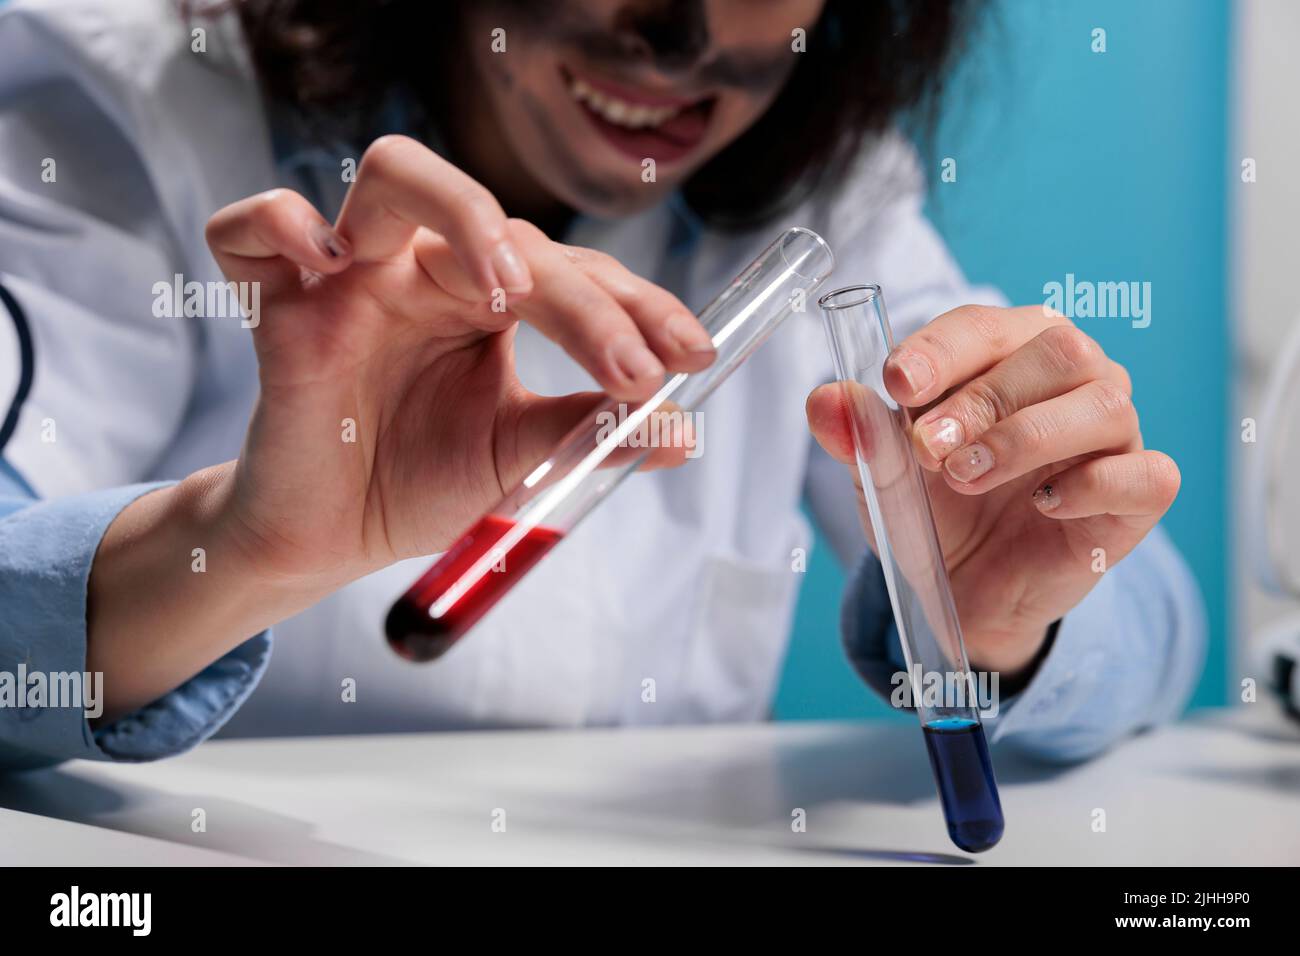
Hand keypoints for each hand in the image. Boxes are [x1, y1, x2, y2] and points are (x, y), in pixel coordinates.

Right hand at [205, 134, 712, 586]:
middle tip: (630, 366)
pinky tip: (328, 262)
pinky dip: (283, 222)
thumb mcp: (521, 459)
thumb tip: (683, 431)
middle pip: (502, 223)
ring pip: (394, 174)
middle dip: (580, 293)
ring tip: (504, 291)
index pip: (572, 270)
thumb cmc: (422, 484)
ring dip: (461, 215)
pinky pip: (255, 226)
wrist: (332, 538)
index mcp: (486, 298)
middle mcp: (424, 270)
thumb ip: (592, 433)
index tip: (690, 357)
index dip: (637, 307)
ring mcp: (350, 276)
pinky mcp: (276, 302)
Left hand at [807, 304, 1179, 679]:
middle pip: (1055, 350)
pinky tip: (1045, 503)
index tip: (897, 381)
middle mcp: (1073, 379)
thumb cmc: (934, 507)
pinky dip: (1095, 484)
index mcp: (1009, 351)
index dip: (942, 349)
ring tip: (967, 476)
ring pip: (1103, 402)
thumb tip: (825, 401)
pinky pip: (1146, 473)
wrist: (964, 588)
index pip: (984, 326)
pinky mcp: (1137, 497)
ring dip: (1025, 437)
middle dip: (982, 398)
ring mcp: (1114, 435)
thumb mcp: (882, 473)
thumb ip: (858, 433)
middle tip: (929, 449)